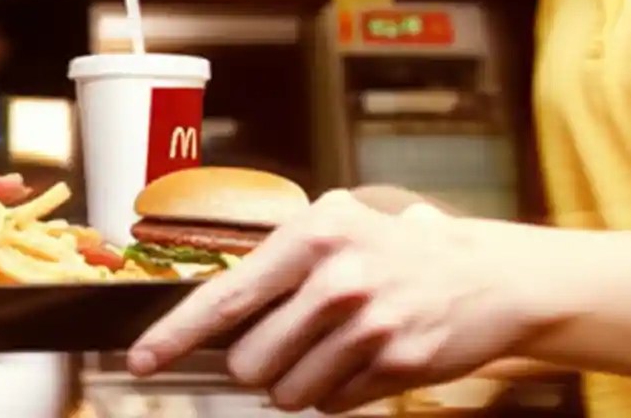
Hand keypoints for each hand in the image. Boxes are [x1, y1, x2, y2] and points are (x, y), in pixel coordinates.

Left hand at [128, 191, 553, 413]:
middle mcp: (339, 278)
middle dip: (253, 363)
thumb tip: (208, 316)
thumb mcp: (335, 230)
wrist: (489, 276)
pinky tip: (359, 358)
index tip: (142, 359)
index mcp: (313, 236)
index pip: (226, 296)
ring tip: (327, 346)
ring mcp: (371, 325)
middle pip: (248, 361)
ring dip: (293, 381)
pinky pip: (329, 404)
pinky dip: (332, 391)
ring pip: (285, 392)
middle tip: (286, 339)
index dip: (175, 334)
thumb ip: (275, 265)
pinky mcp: (397, 365)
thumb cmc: (395, 250)